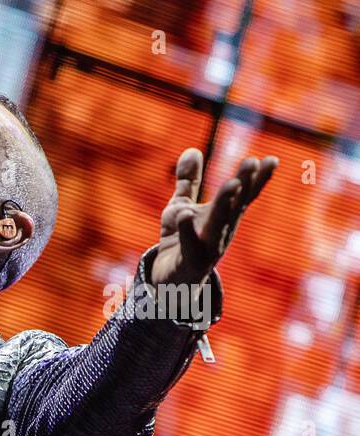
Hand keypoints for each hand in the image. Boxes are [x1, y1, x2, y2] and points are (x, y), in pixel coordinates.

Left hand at [150, 147, 276, 287]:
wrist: (169, 281)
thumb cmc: (180, 241)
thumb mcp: (181, 206)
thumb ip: (188, 181)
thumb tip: (192, 150)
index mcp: (225, 216)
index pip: (245, 195)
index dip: (258, 179)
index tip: (271, 159)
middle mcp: (223, 230)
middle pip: (236, 205)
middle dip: (245, 184)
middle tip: (252, 162)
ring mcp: (209, 246)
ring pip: (219, 223)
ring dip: (226, 204)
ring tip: (231, 183)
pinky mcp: (191, 260)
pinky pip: (190, 244)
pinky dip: (187, 230)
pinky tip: (184, 214)